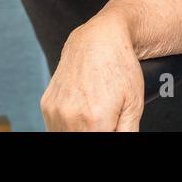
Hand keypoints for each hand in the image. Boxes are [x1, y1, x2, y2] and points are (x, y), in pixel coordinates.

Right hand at [41, 13, 143, 130]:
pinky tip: (81, 109)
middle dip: (95, 131)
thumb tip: (121, 141)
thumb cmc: (120, 66)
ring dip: (79, 131)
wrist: (99, 38)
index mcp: (95, 121)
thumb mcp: (134, 104)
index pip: (99, 142)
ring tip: (93, 114)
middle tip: (106, 118)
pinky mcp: (47, 104)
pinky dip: (67, 124)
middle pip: (80, 140)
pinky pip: (54, 125)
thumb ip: (127, 133)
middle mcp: (71, 117)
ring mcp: (55, 111)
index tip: (111, 126)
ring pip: (64, 135)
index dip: (108, 133)